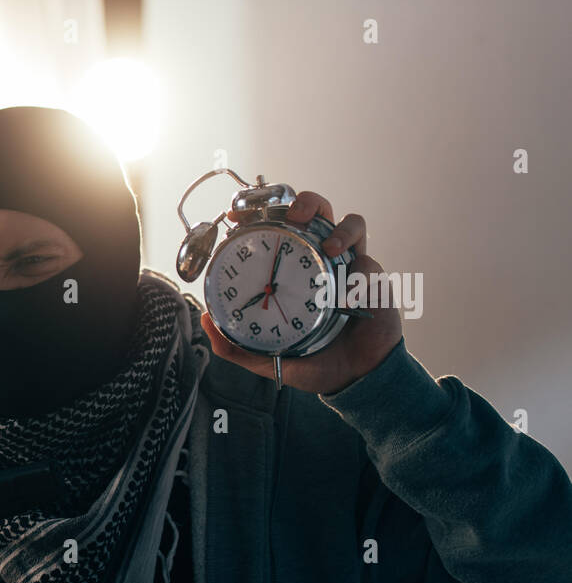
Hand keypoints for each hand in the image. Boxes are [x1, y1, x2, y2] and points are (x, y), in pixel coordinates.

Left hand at [200, 191, 403, 394]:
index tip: (240, 217)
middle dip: (307, 203)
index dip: (262, 216)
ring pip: (351, 224)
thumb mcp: (268, 358)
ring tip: (330, 248)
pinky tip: (348, 294)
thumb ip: (236, 347)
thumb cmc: (315, 363)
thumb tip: (206, 322)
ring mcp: (350, 267)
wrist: (356, 378)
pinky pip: (369, 263)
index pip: (281, 232)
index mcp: (294, 272)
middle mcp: (321, 261)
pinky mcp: (375, 280)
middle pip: (318, 213)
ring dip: (341, 230)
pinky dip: (360, 272)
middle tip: (294, 216)